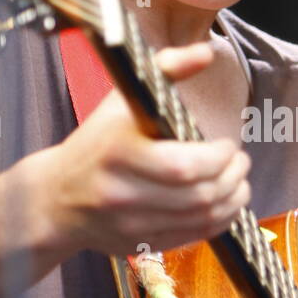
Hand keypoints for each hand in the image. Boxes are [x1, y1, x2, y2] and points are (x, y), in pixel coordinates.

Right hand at [40, 40, 251, 258]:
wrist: (56, 198)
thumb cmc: (96, 142)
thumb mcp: (122, 100)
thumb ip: (166, 69)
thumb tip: (205, 53)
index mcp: (119, 152)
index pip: (186, 166)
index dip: (219, 157)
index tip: (228, 144)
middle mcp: (123, 193)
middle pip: (199, 195)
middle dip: (232, 177)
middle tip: (241, 163)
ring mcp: (131, 225)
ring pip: (201, 219)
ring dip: (232, 200)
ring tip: (239, 182)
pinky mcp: (140, 245)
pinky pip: (193, 237)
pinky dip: (218, 221)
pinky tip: (225, 204)